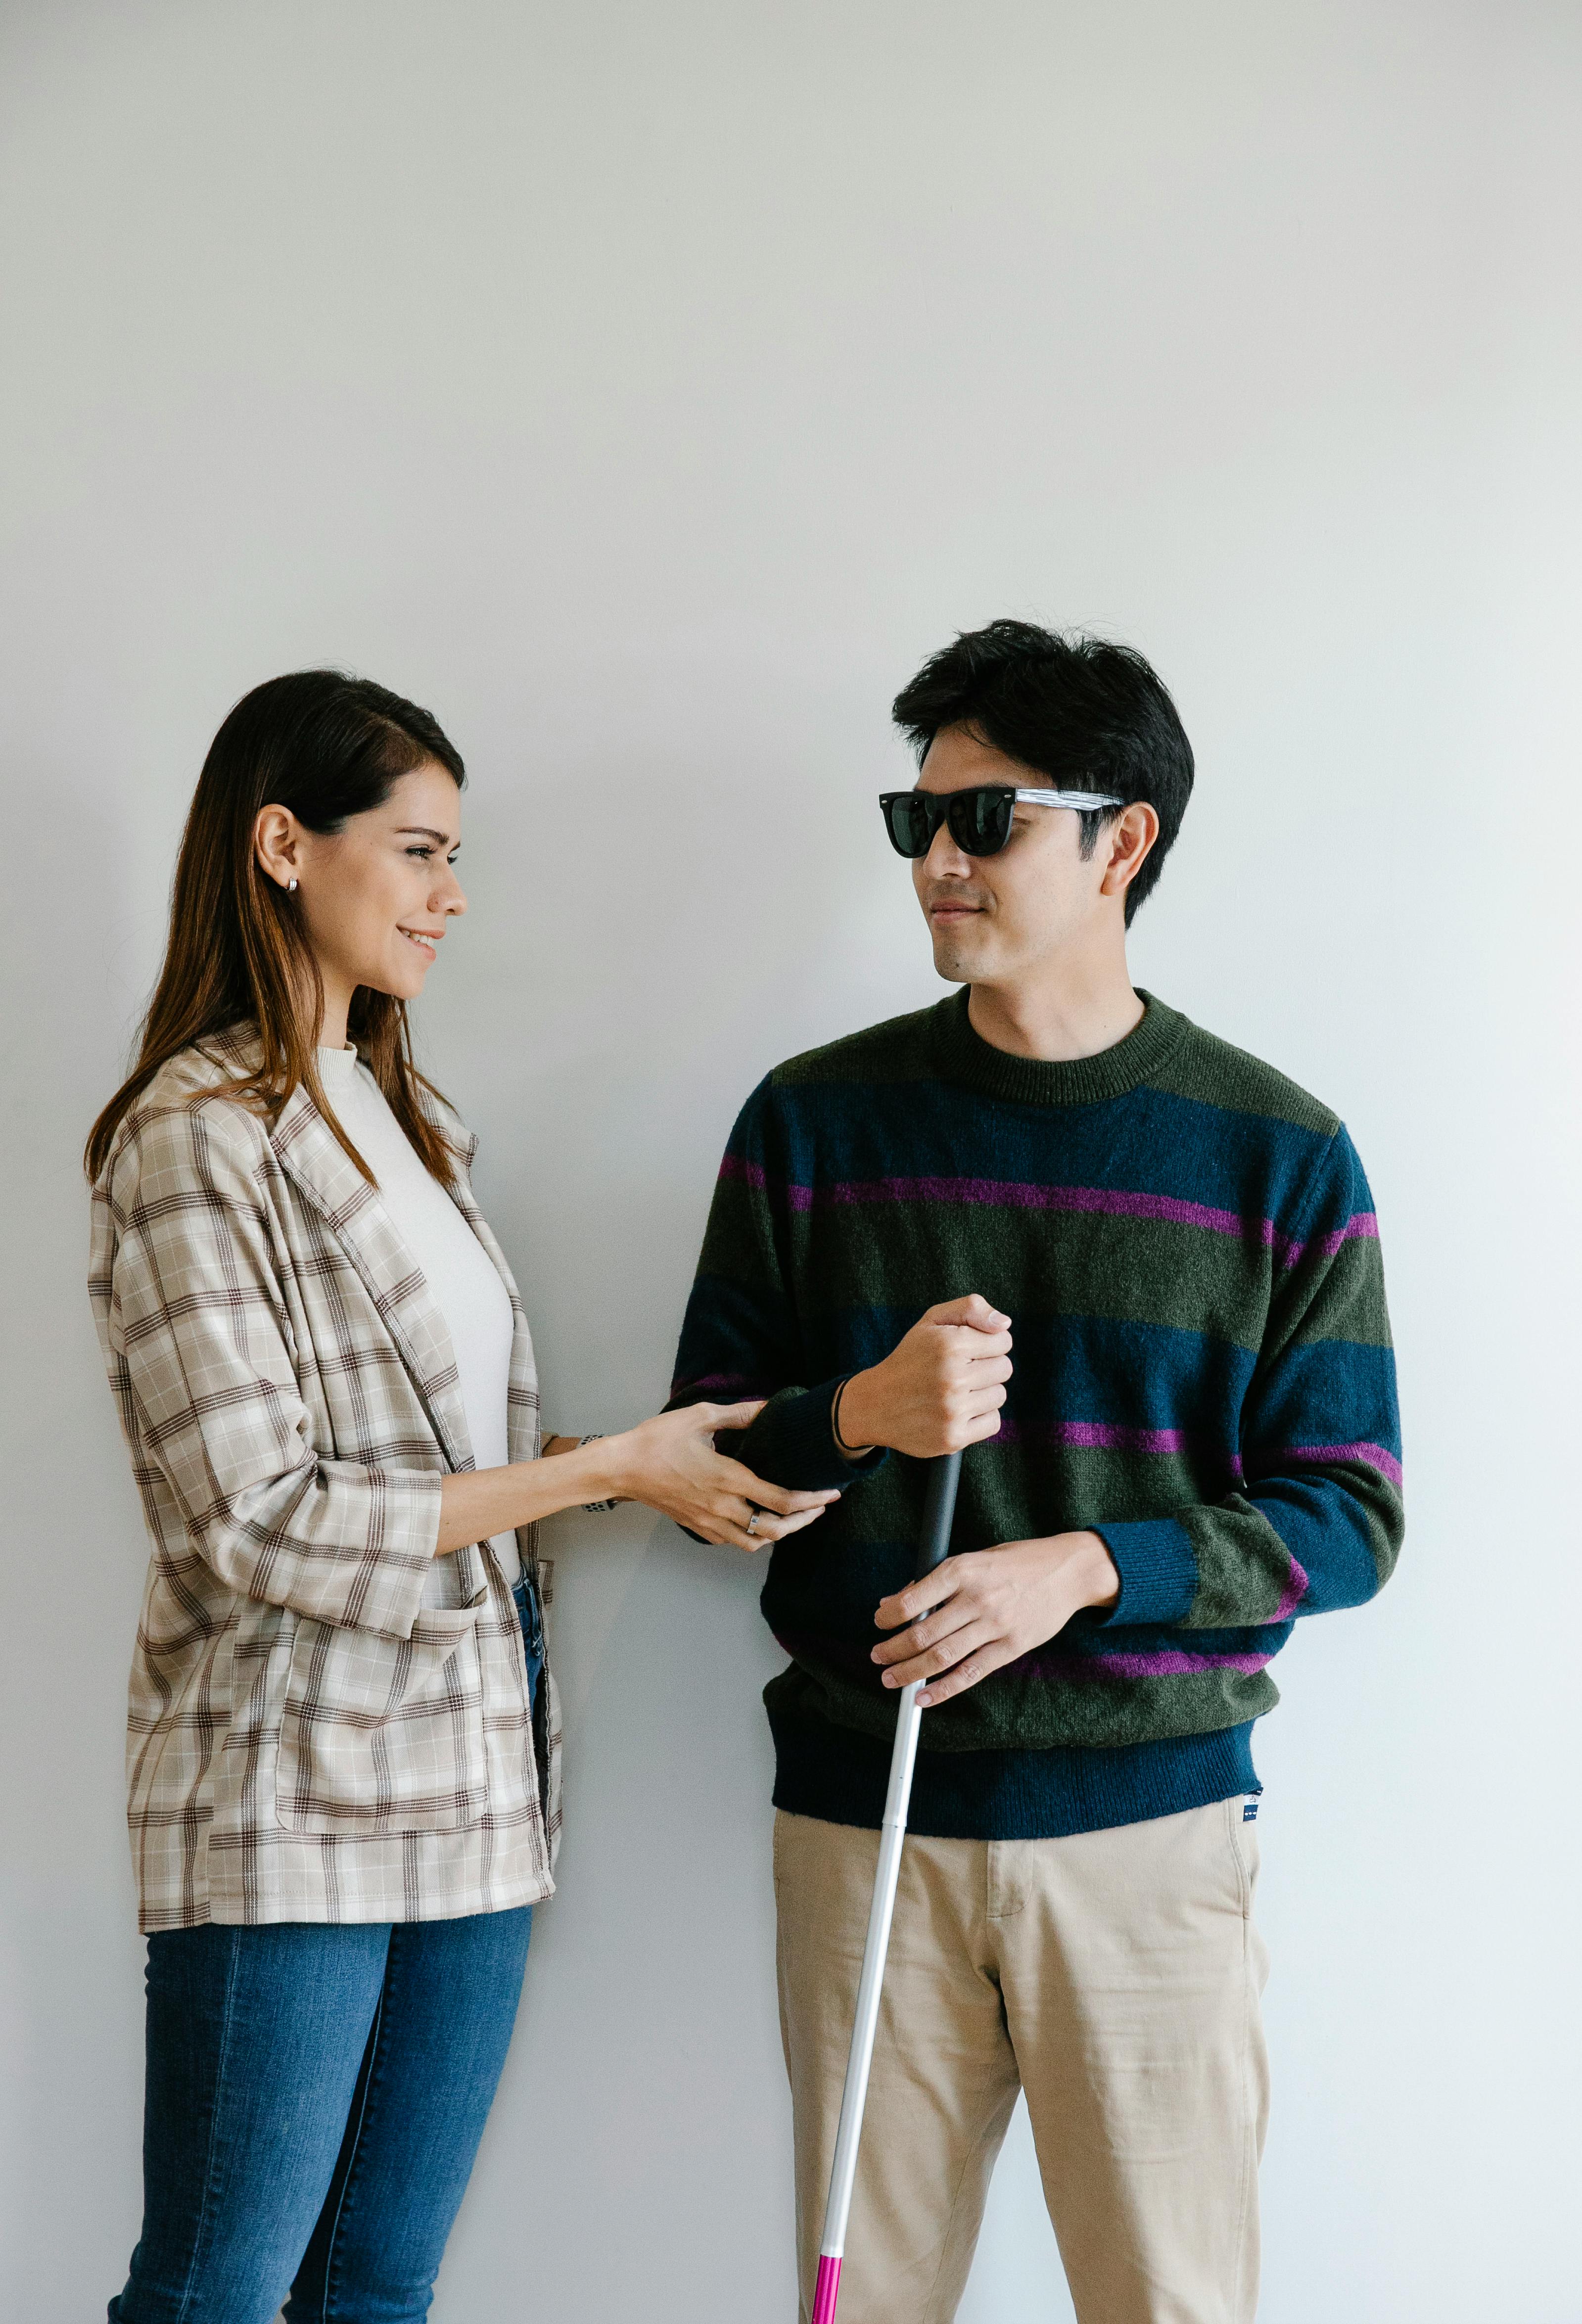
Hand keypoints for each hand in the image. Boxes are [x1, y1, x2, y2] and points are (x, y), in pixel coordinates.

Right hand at [609, 1401, 840, 1551]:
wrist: (620, 1468)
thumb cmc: (656, 1440)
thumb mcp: (699, 1416)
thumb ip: (738, 1414)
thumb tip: (768, 1405)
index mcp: (728, 1479)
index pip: (782, 1500)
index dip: (813, 1500)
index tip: (831, 1494)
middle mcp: (722, 1507)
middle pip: (776, 1529)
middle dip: (805, 1521)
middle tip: (820, 1508)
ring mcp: (708, 1522)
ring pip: (755, 1543)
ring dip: (780, 1534)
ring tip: (794, 1518)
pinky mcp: (696, 1527)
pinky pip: (731, 1542)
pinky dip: (752, 1537)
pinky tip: (757, 1520)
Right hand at [836, 1294, 1011, 1458]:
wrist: (874, 1404)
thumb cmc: (909, 1359)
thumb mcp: (932, 1321)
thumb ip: (970, 1308)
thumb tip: (1005, 1323)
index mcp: (949, 1344)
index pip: (1003, 1340)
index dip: (989, 1343)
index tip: (969, 1350)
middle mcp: (952, 1377)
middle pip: (1004, 1368)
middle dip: (986, 1367)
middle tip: (961, 1371)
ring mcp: (952, 1410)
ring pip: (1000, 1395)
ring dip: (983, 1392)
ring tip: (956, 1391)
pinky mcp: (953, 1437)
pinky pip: (993, 1422)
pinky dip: (980, 1417)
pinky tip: (959, 1411)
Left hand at [871, 1531, 1119, 1704]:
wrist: (1068, 1571)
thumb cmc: (1018, 1561)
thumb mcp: (976, 1558)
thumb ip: (937, 1580)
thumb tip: (894, 1600)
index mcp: (963, 1569)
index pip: (913, 1598)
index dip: (889, 1615)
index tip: (878, 1622)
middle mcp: (977, 1598)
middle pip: (923, 1633)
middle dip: (893, 1649)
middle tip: (877, 1656)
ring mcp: (996, 1625)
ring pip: (942, 1656)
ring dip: (910, 1671)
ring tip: (890, 1679)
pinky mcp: (1012, 1646)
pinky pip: (971, 1673)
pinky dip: (944, 1689)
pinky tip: (924, 1697)